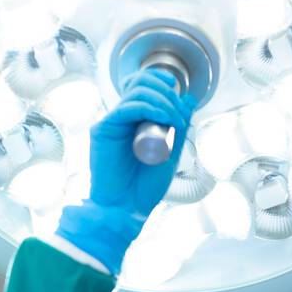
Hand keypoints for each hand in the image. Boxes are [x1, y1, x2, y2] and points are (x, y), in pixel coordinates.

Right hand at [87, 67, 195, 215]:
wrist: (126, 208)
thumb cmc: (145, 186)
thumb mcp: (171, 152)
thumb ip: (178, 127)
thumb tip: (188, 100)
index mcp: (136, 121)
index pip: (147, 87)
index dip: (164, 84)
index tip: (182, 100)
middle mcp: (123, 118)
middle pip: (141, 82)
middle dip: (167, 93)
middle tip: (179, 114)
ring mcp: (113, 122)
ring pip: (136, 91)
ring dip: (162, 101)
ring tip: (174, 120)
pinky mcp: (103, 129)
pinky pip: (127, 108)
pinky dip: (149, 108)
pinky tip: (164, 118)